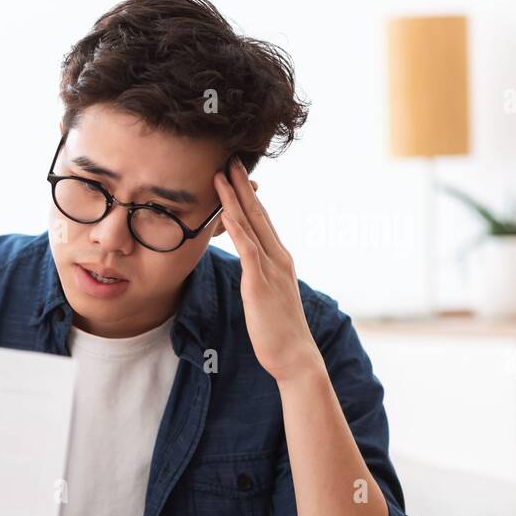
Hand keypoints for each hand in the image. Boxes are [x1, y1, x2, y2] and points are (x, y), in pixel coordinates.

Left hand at [213, 158, 323, 384]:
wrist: (294, 355)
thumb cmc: (278, 331)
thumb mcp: (266, 296)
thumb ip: (259, 278)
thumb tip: (248, 269)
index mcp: (279, 260)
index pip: (261, 221)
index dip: (248, 196)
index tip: (235, 175)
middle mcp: (278, 258)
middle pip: (258, 214)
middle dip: (242, 186)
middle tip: (229, 160)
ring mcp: (271, 268)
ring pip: (251, 226)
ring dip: (234, 199)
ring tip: (220, 175)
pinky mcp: (261, 283)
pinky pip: (248, 250)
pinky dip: (237, 228)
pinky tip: (226, 212)